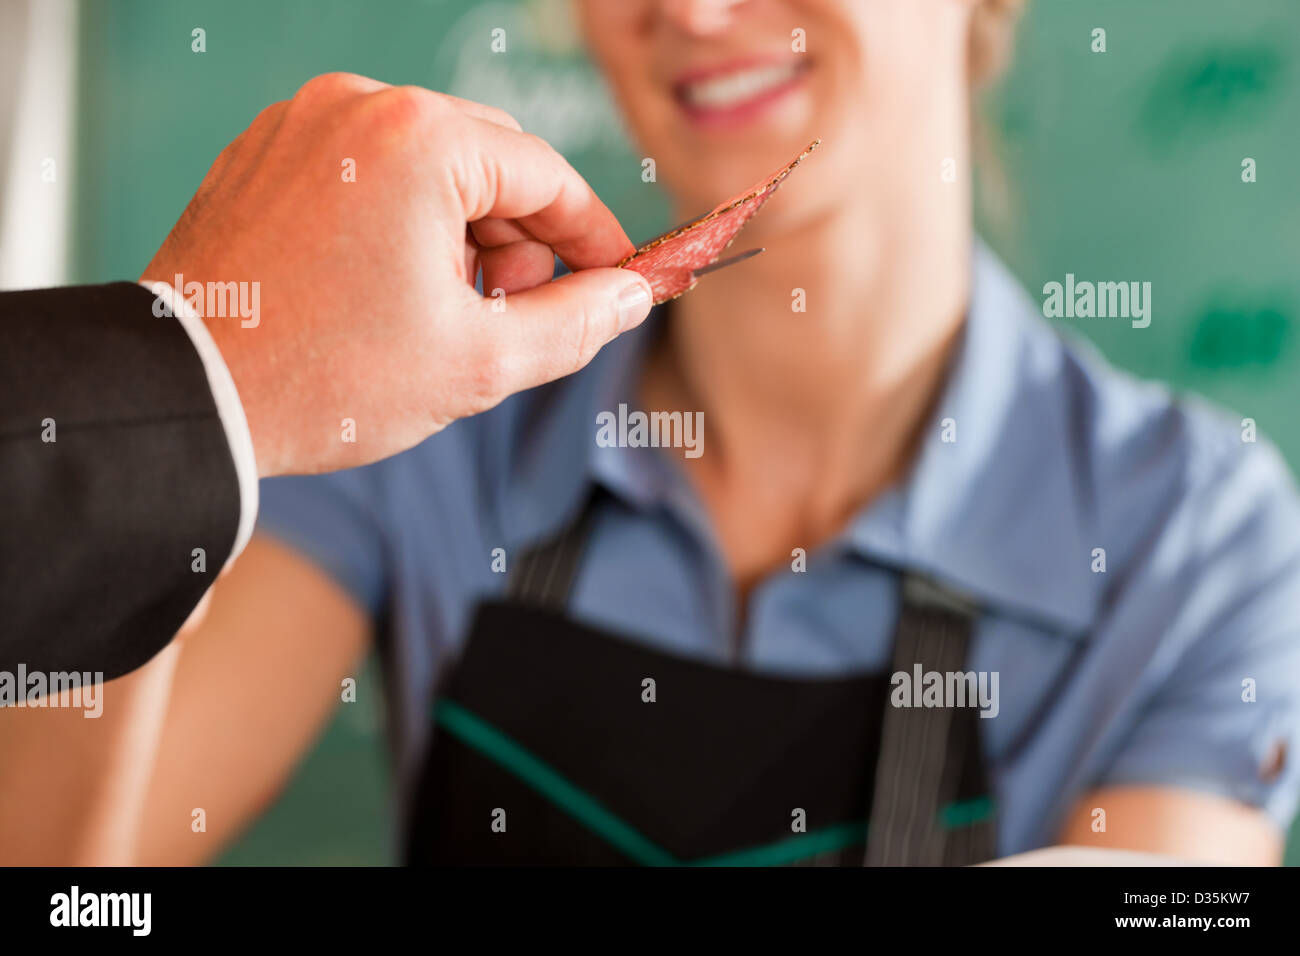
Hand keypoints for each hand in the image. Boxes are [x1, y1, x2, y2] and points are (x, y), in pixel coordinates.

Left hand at [142, 72, 651, 476]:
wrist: (188, 396)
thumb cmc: (328, 378)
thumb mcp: (479, 362)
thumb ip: (576, 321)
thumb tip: (630, 296)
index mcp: (418, 140)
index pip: (547, 175)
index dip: (593, 235)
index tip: (616, 280)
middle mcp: (358, 105)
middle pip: (489, 162)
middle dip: (517, 241)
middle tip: (505, 315)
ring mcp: (302, 121)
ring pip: (427, 166)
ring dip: (457, 235)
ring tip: (434, 312)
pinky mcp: (266, 151)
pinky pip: (364, 170)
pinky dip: (397, 222)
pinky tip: (381, 290)